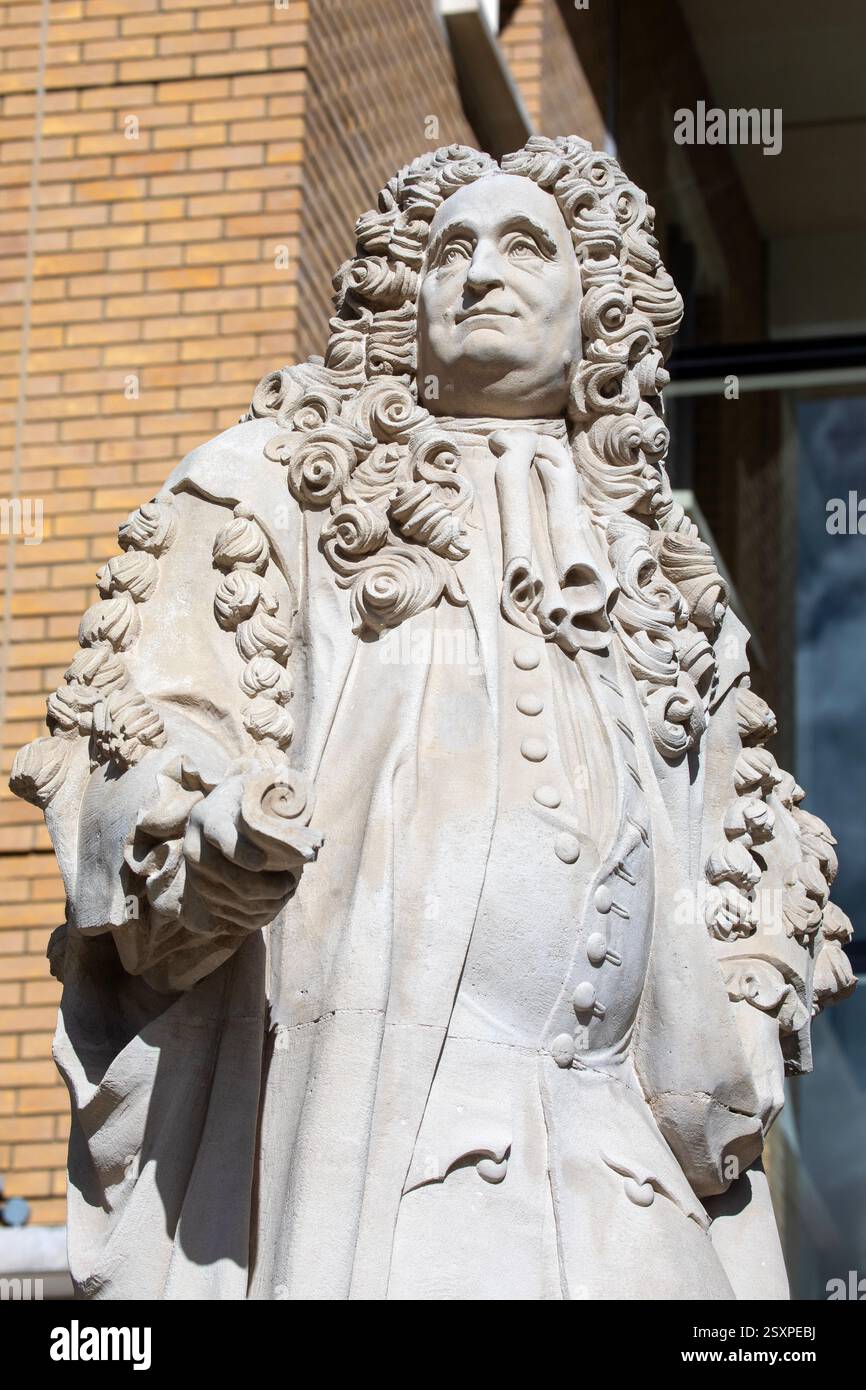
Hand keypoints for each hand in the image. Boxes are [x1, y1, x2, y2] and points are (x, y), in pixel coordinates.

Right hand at [182, 773, 310, 931]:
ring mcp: (194, 874)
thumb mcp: (259, 789)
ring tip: (287, 892)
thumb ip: (278, 798)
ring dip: (265, 903)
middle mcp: (194, 846)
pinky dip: (254, 917)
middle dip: (266, 887)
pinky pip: (227, 915)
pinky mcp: (200, 895)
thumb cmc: (250, 799)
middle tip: (291, 882)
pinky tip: (274, 906)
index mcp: (208, 815)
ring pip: (230, 900)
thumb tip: (307, 827)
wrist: (224, 813)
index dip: (240, 852)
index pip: (220, 835)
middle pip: (228, 876)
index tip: (263, 862)